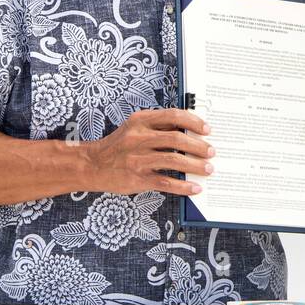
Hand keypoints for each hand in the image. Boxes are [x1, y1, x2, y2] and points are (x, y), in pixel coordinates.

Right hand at [83, 108, 213, 195]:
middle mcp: (138, 138)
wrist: (92, 165)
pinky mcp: (137, 178)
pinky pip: (165, 182)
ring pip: (173, 160)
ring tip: (208, 169)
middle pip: (176, 138)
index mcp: (140, 121)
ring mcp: (137, 159)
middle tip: (211, 152)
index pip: (172, 116)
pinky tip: (194, 188)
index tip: (207, 129)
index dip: (193, 122)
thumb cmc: (118, 146)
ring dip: (195, 165)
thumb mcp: (134, 127)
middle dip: (198, 146)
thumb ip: (158, 126)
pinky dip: (183, 186)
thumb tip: (189, 130)